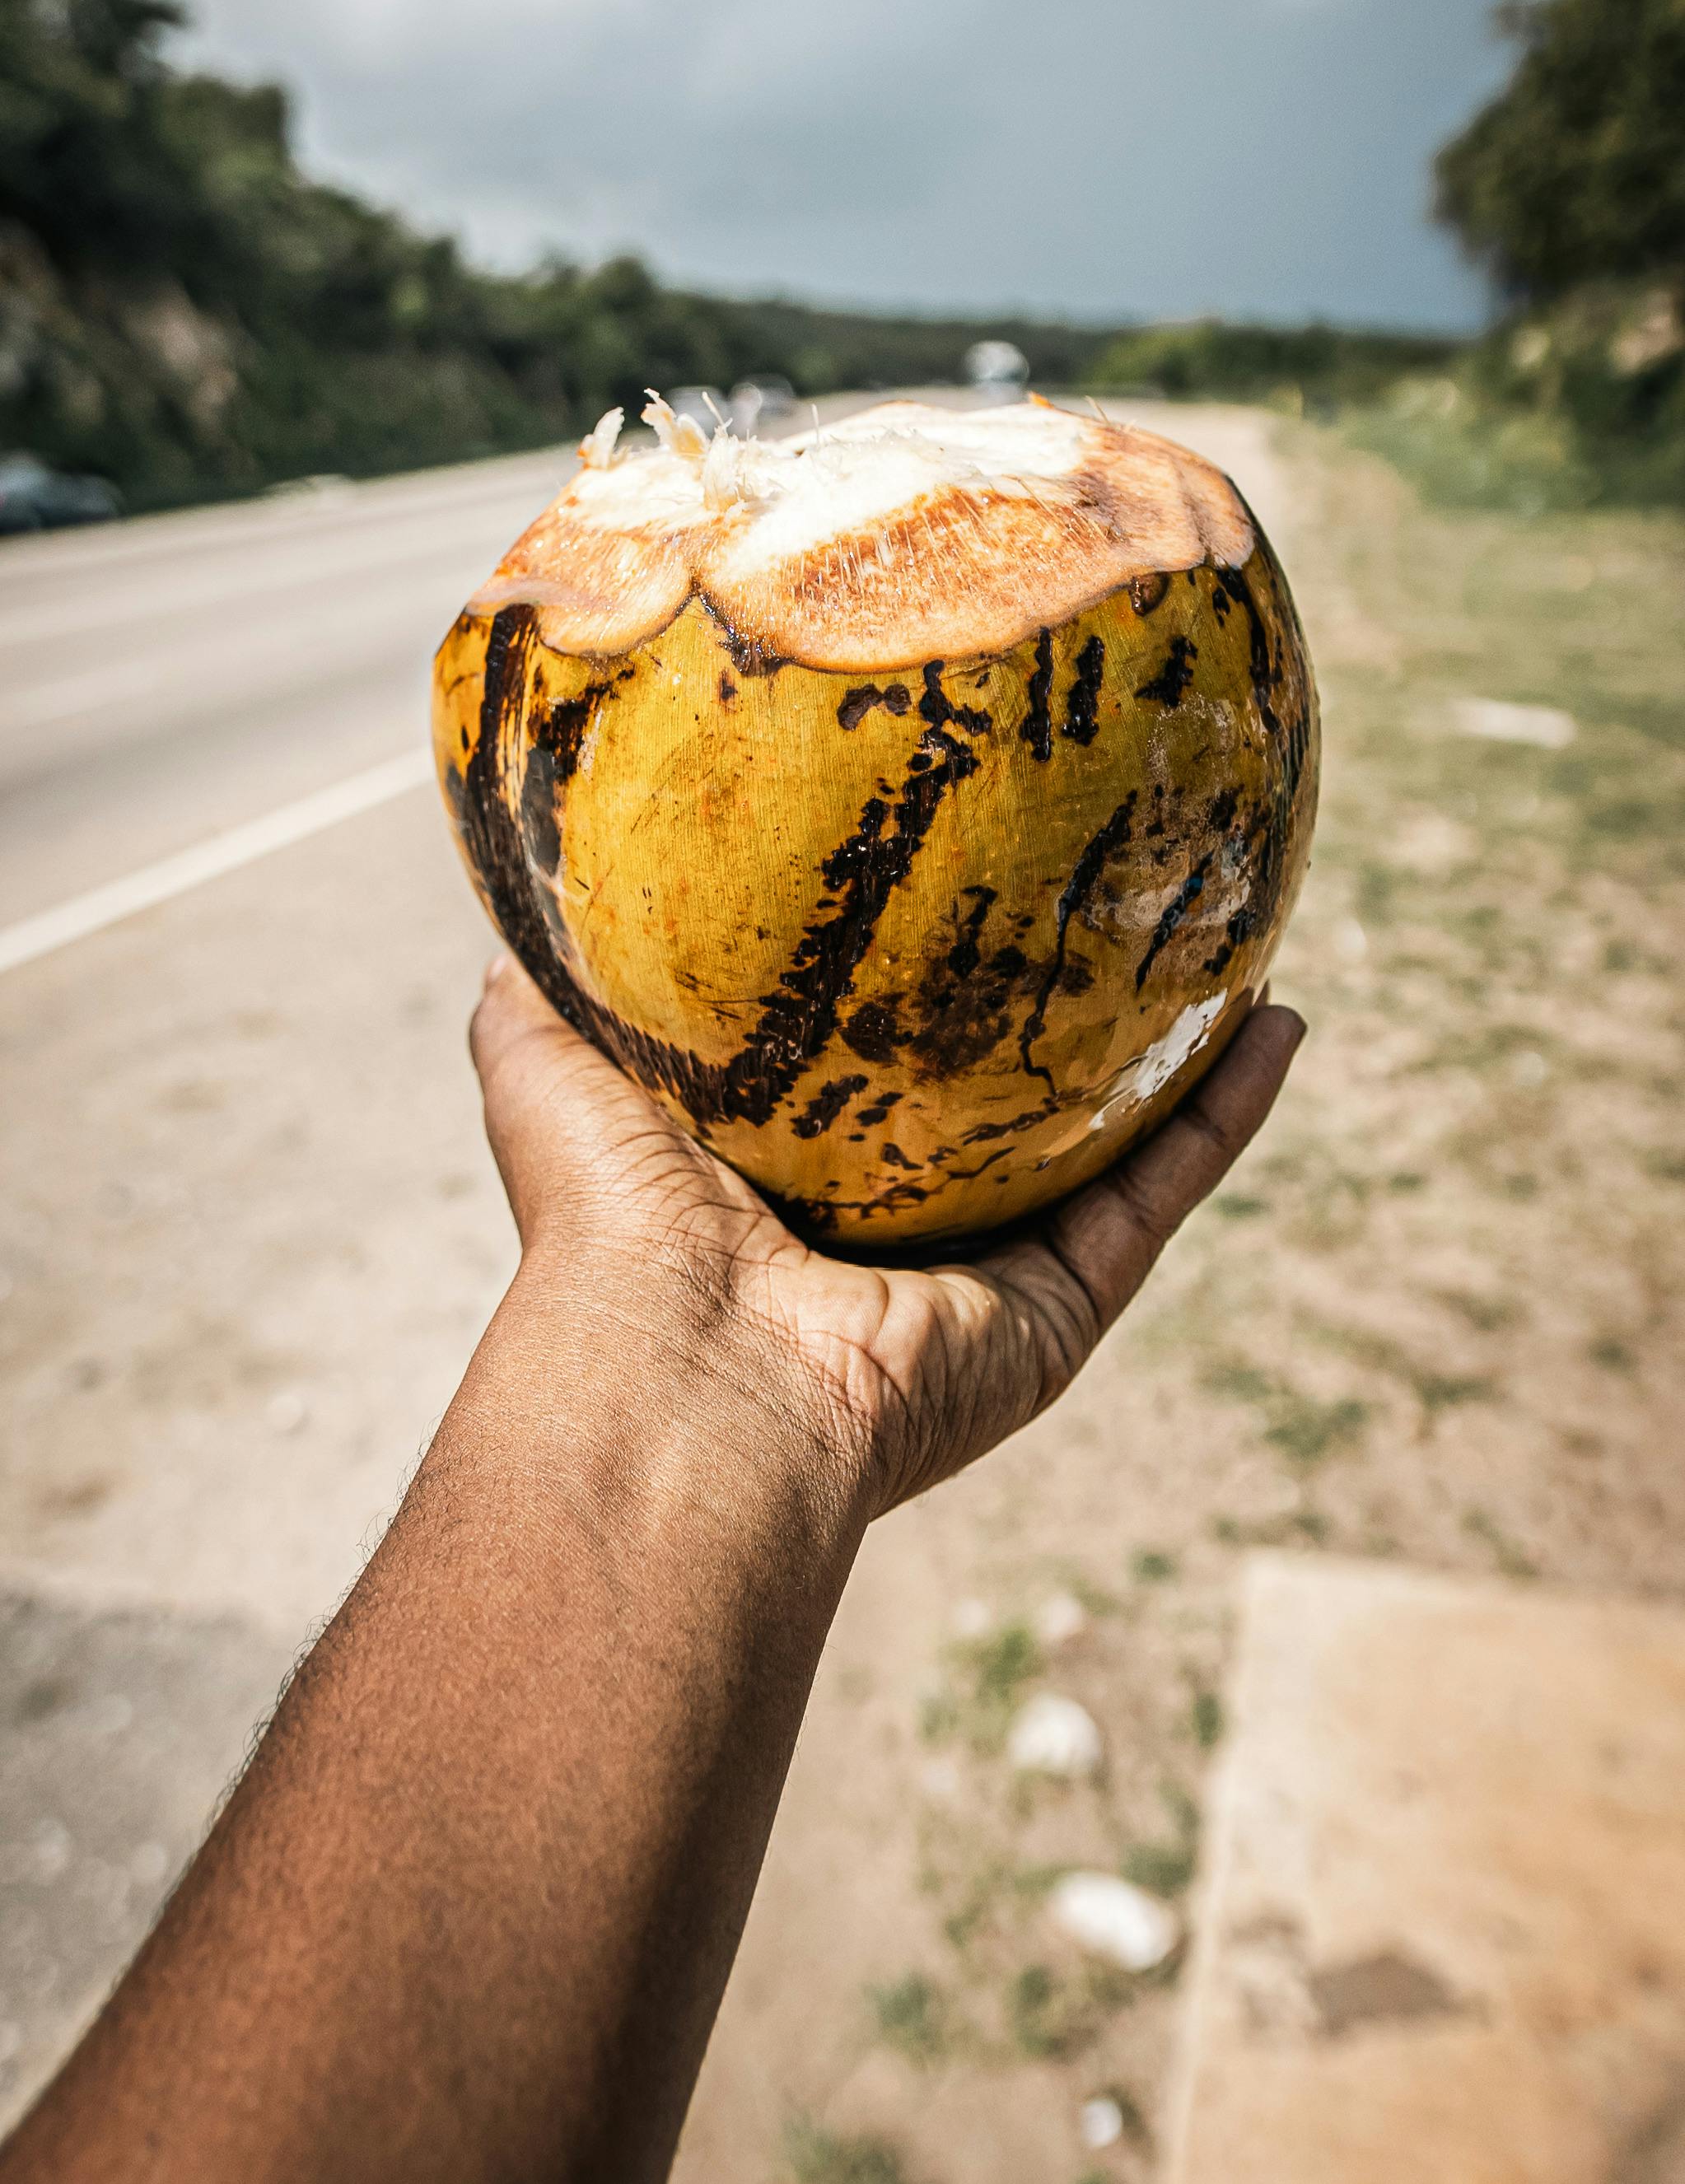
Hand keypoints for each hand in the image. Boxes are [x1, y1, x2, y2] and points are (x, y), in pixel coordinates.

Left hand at [469, 958, 1303, 1519]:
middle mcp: (896, 1234)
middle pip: (1008, 1112)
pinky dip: (1227, 1115)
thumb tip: (525, 881)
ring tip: (1236, 953)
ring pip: (1116, 1148)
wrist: (681, 1375)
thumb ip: (542, 987)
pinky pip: (1164, 1193)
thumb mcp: (549, 1069)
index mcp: (789, 1183)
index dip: (919, 995)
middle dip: (1065, 1029)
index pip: (873, 1076)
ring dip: (1183, 1062)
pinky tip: (1277, 1025)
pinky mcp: (1059, 1309)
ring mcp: (987, 1275)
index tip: (969, 893)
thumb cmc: (602, 1225)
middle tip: (1123, 914)